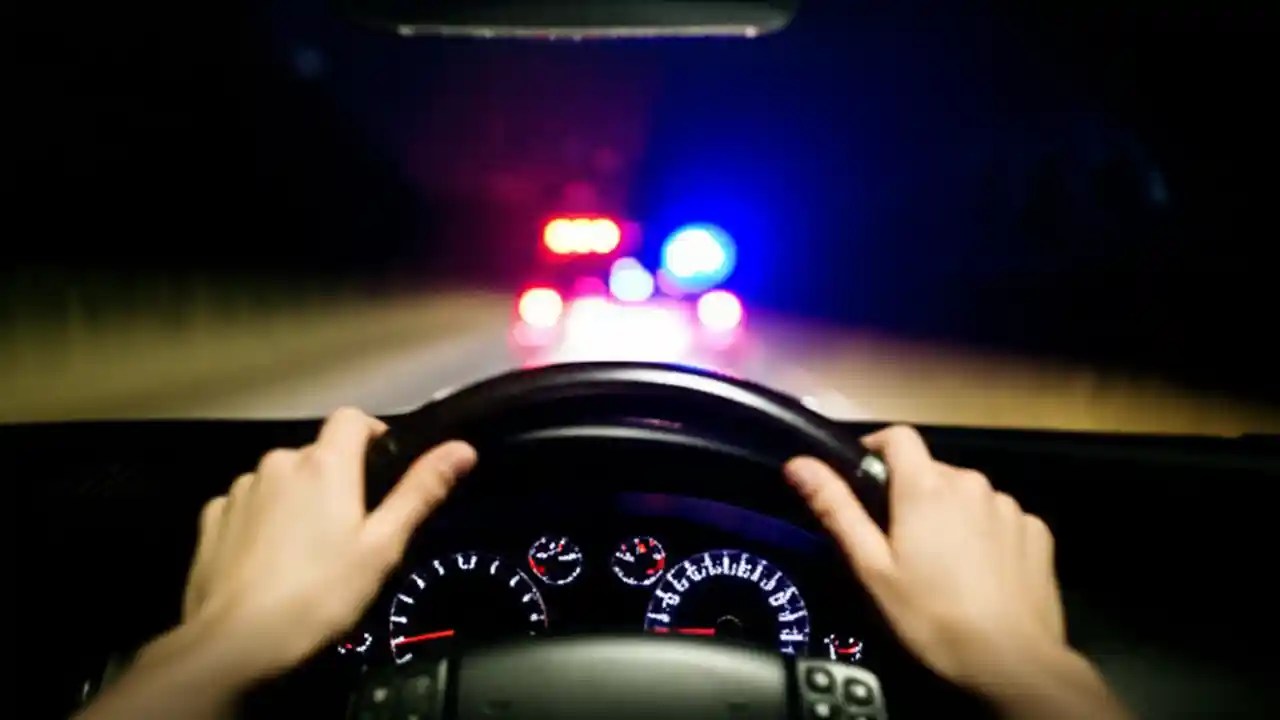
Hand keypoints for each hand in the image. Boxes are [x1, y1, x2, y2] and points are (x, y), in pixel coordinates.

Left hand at [182, 407, 476, 678]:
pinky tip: (269, 560)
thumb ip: (420, 492)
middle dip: (335, 478)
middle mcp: (279, 463)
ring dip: (297, 499)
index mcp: (325, 464)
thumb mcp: (383, 547)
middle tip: (351, 529)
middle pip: (316, 453)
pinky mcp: (212, 519)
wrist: (236, 643)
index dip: (371, 434)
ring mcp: (240, 490)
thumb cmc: (320, 594)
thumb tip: (463, 448)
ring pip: (281, 480)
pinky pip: (248, 505)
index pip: (351, 418)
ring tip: (308, 550)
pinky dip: (262, 520)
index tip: (382, 469)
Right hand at [785, 426, 1127, 718]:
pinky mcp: (1037, 531)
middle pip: (932, 471)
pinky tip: (982, 574)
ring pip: (968, 496)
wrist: (1012, 661)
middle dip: (913, 495)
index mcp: (926, 486)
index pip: (899, 436)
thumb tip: (798, 462)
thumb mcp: (871, 568)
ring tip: (944, 564)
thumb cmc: (930, 615)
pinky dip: (986, 534)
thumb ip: (836, 508)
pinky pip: (1001, 519)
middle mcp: (971, 483)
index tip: (865, 478)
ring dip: (952, 515)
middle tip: (899, 543)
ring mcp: (1009, 506)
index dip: (877, 448)